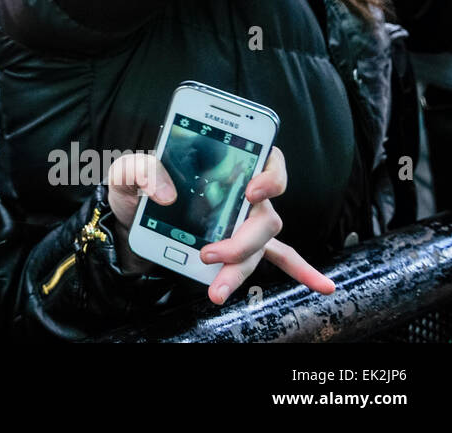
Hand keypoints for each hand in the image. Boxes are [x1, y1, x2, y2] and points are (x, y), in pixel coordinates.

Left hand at [106, 148, 334, 304]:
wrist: (128, 217)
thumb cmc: (138, 186)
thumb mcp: (128, 171)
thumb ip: (141, 170)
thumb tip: (165, 193)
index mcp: (227, 164)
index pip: (269, 160)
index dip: (269, 176)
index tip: (251, 192)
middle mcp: (244, 194)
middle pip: (264, 217)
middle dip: (242, 240)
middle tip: (209, 253)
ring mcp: (244, 222)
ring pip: (261, 246)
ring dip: (240, 269)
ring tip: (215, 290)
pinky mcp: (236, 247)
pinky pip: (280, 258)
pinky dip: (302, 271)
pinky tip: (323, 286)